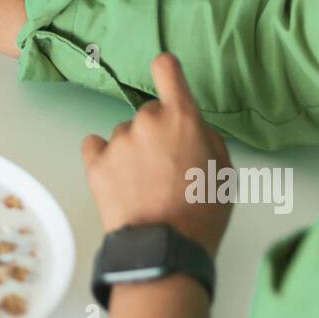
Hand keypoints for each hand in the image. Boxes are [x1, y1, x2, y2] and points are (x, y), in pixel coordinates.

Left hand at [81, 54, 232, 256]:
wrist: (165, 248)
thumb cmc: (203, 213)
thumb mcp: (223, 171)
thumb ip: (206, 137)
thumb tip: (191, 127)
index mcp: (182, 118)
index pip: (167, 70)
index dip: (166, 69)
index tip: (165, 70)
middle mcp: (147, 121)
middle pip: (149, 113)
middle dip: (157, 132)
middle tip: (165, 166)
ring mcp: (118, 141)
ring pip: (124, 134)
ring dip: (132, 150)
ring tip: (143, 185)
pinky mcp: (95, 163)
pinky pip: (95, 145)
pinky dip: (104, 156)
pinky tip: (116, 178)